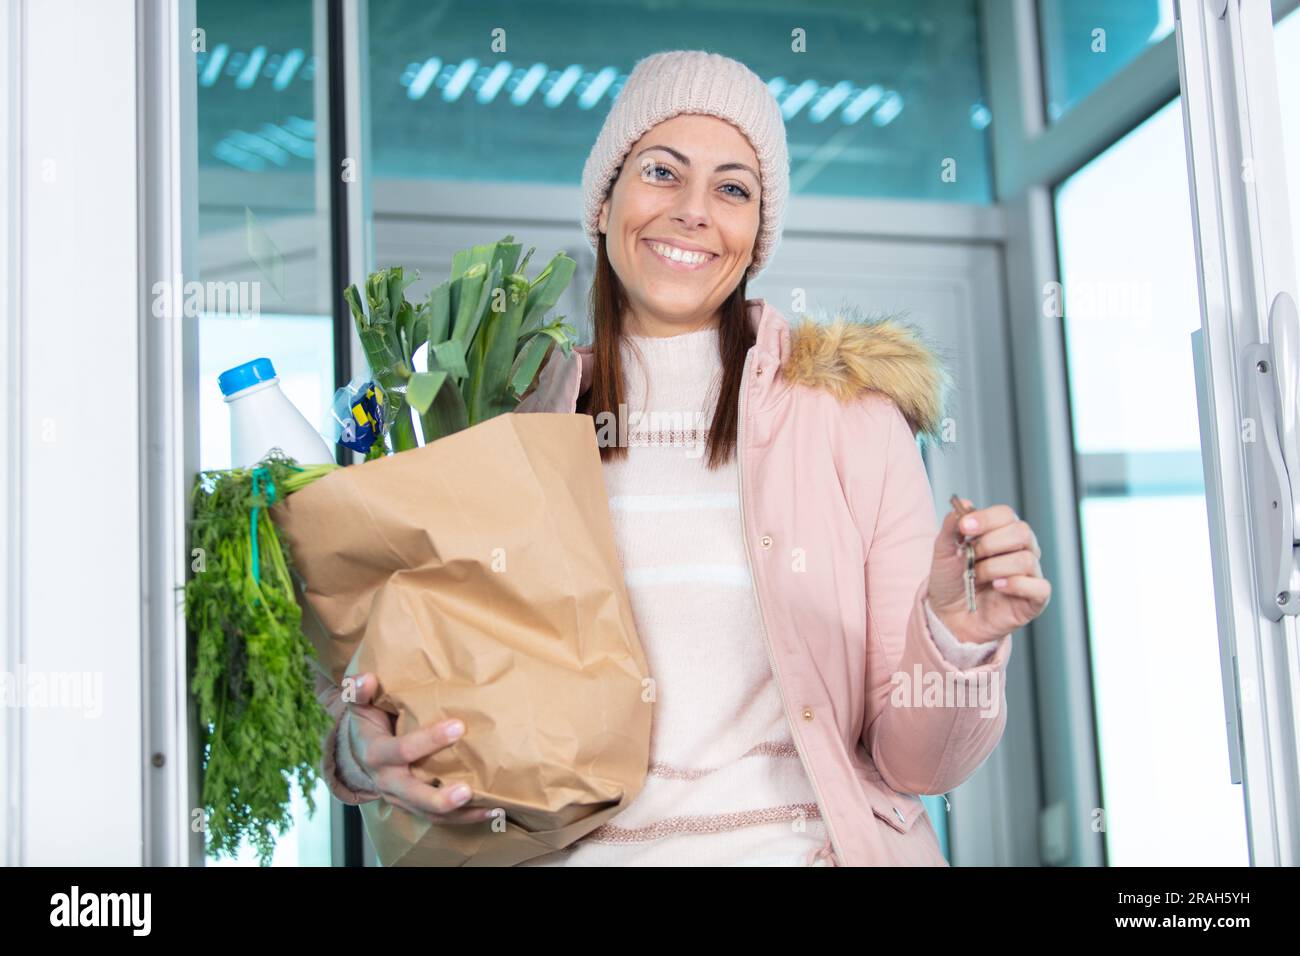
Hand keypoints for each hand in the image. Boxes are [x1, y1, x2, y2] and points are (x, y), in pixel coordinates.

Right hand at [341, 672, 493, 824]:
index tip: (459, 726)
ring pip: (429, 813)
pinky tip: (491, 812)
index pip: (402, 750)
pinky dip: (465, 818)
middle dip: (439, 797)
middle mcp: (387, 781)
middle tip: (467, 791)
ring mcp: (401, 798)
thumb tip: (366, 678)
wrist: (359, 753)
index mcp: (376, 754)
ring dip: (459, 814)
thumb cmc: (369, 723)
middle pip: (413, 795)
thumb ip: (359, 692)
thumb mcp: (360, 706)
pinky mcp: (415, 806)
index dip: (428, 740)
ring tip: (489, 808)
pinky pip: (439, 819)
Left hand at [926, 500, 1050, 642]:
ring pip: (1025, 559)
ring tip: (978, 577)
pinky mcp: (1035, 599)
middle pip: (1021, 532)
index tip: (965, 527)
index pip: (1006, 514)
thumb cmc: (951, 582)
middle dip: (990, 544)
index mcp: (1002, 534)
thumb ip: (952, 527)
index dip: (986, 518)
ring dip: (994, 568)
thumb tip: (964, 503)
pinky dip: (1015, 585)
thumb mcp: (944, 552)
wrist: (948, 617)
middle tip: (971, 557)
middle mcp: (1021, 550)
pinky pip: (1039, 586)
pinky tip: (997, 587)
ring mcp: (1030, 574)